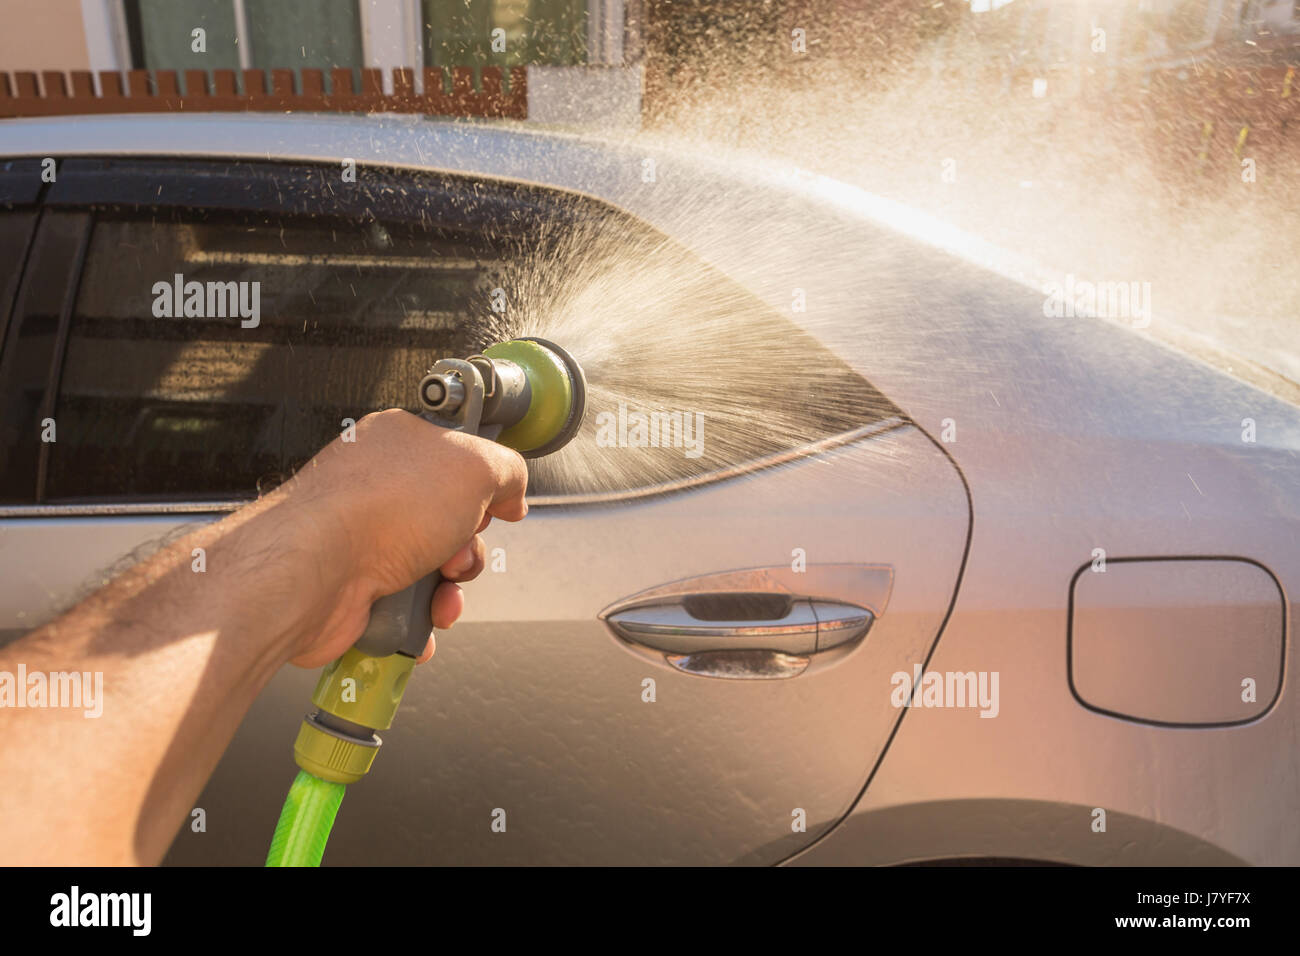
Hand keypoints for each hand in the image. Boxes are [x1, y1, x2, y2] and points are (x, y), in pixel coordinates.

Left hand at [271, 409, 528, 666]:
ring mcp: (361, 539)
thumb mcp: (475, 466)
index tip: (495, 504)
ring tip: (438, 597)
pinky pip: (405, 608)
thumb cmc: (379, 509)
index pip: (456, 458)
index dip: (482, 486)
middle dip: (467, 549)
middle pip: (451, 522)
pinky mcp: (353, 588)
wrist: (314, 573)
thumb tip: (511, 493)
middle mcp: (375, 488)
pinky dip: (420, 622)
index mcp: (398, 443)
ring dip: (449, 592)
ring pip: (432, 570)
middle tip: (455, 553)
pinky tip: (418, 621)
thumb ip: (507, 470)